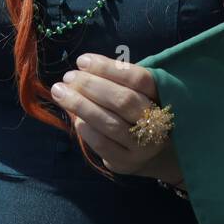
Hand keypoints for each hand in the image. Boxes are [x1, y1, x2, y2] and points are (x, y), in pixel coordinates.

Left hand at [50, 53, 181, 182]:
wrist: (148, 153)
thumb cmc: (135, 112)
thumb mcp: (134, 92)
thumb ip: (114, 81)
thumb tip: (80, 70)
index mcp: (162, 97)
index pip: (139, 78)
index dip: (109, 68)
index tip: (82, 61)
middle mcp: (157, 122)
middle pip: (124, 101)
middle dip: (91, 85)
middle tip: (68, 77)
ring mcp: (143, 146)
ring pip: (111, 123)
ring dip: (81, 105)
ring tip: (60, 92)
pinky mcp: (126, 162)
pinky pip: (102, 144)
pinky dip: (86, 128)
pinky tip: (74, 117)